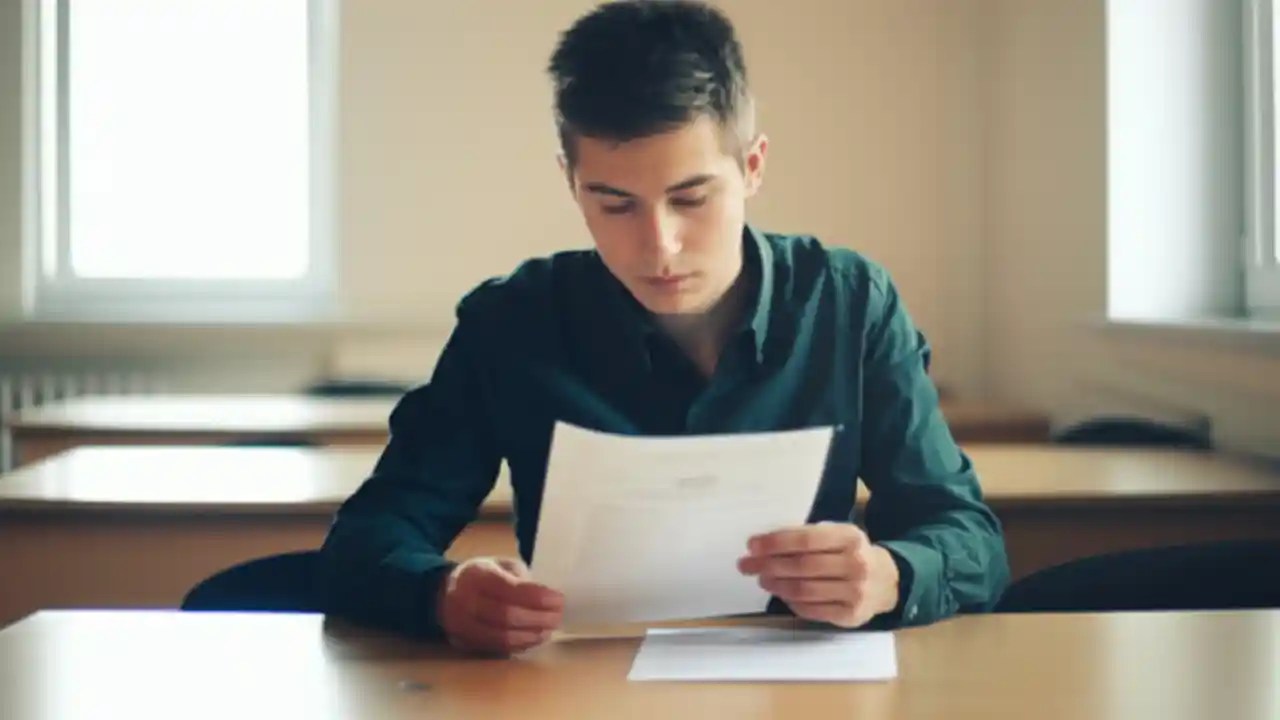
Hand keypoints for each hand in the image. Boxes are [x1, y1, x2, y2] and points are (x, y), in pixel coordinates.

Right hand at [437, 557, 564, 654]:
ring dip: (531, 635)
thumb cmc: (482, 575)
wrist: (444, 593)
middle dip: (538, 618)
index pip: (509, 589)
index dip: (537, 597)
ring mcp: (462, 624)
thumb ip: (520, 578)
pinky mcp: (465, 642)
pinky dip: (520, 644)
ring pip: (502, 636)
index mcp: (476, 574)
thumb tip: (547, 598)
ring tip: (550, 629)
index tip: (559, 599)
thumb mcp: (501, 565)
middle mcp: (465, 600)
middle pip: (507, 615)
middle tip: (558, 616)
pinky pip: (497, 647)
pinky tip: (535, 637)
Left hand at [737, 521, 899, 627]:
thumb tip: (764, 544)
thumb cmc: (851, 554)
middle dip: (767, 565)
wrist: (887, 581)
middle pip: (801, 566)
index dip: (775, 542)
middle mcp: (856, 564)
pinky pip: (812, 609)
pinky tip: (781, 594)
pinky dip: (791, 602)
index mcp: (850, 537)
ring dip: (776, 585)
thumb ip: (809, 537)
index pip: (805, 540)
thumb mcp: (838, 536)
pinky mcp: (850, 615)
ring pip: (804, 590)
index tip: (752, 545)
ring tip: (761, 579)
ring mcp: (855, 592)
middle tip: (746, 565)